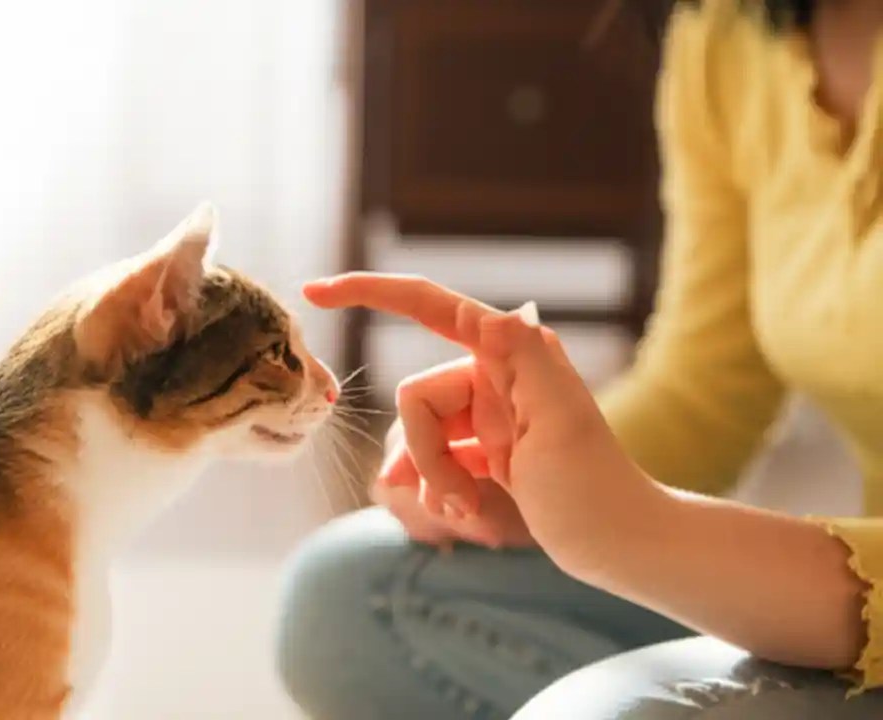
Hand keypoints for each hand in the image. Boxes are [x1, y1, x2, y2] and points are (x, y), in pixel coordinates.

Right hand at [305, 273, 663, 572]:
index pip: (428, 306)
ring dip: (435, 482)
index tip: (316, 292)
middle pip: (415, 402)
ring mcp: (485, 416)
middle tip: (465, 498)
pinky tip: (469, 516)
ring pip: (416, 437)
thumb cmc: (596, 487)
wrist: (618, 545)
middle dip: (427, 455)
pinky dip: (440, 493)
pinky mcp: (482, 452)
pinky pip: (430, 464)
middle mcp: (493, 376)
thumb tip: (492, 312)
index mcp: (509, 355)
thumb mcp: (562, 420)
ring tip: (472, 513)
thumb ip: (526, 357)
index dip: (371, 292)